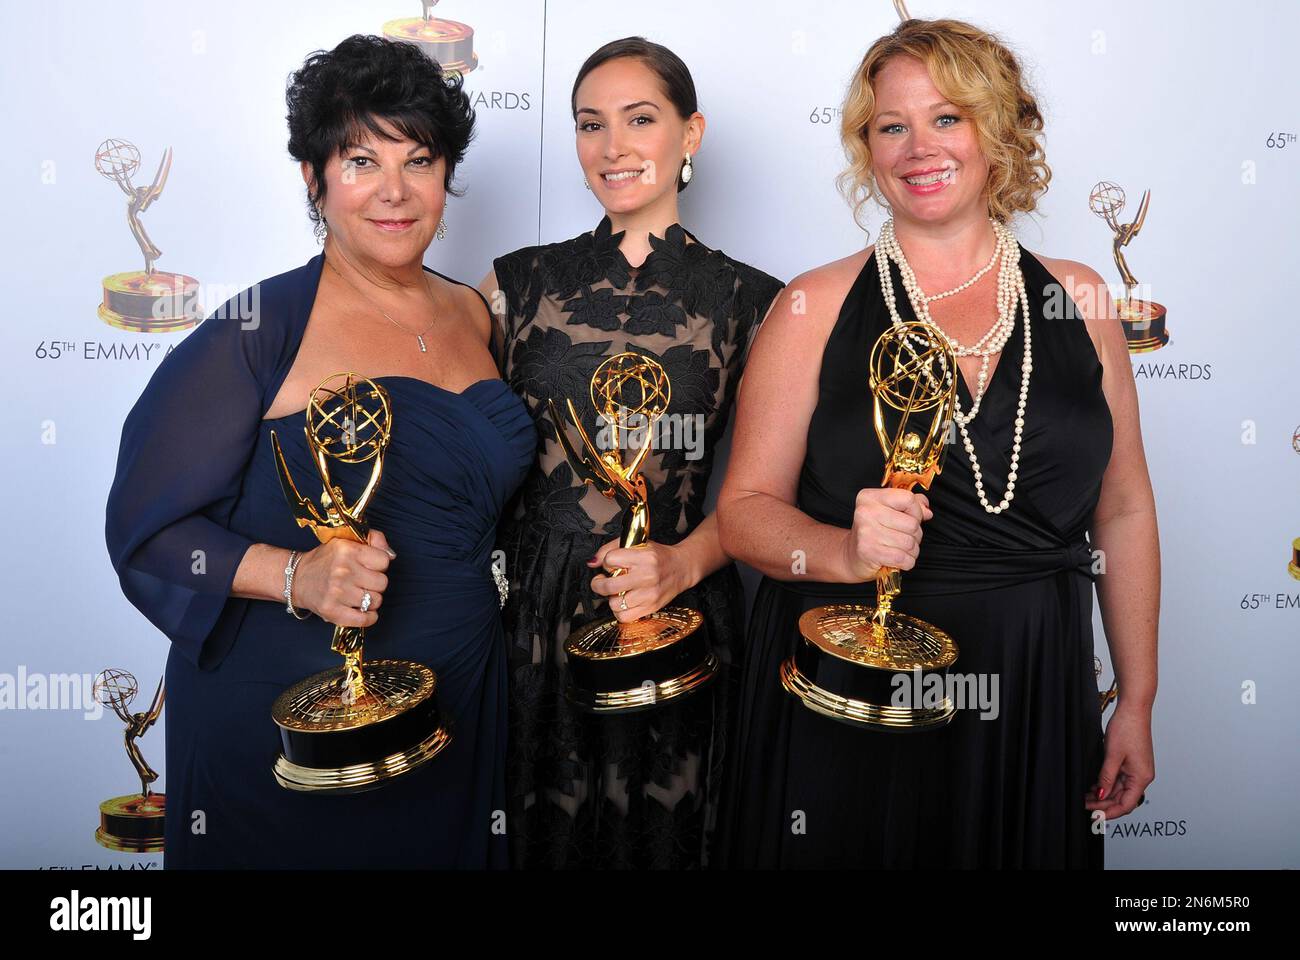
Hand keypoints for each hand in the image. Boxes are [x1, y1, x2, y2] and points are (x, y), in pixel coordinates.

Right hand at [292, 529, 394, 628]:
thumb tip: (391, 554)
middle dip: (375, 583)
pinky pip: (364, 619)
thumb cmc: (327, 560)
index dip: (379, 565)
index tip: (369, 566)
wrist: (297, 578)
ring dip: (370, 600)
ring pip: (375, 601)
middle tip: (363, 581)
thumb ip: (373, 539)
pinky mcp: (332, 611)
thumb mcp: (347, 541)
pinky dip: (368, 618)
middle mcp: (342, 570)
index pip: (384, 561)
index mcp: (347, 550)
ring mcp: (336, 592)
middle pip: (382, 583)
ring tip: (358, 594)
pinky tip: (362, 610)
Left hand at [588, 538, 692, 622]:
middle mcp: (647, 575)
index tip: (612, 563)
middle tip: (601, 581)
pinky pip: (624, 617)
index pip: (610, 560)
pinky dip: (619, 611)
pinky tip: (624, 601)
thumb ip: (611, 549)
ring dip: (611, 598)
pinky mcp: (651, 607)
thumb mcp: (636, 543)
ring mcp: (649, 594)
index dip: (607, 562)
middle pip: (608, 586)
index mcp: (643, 556)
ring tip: (618, 591)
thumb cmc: (657, 555)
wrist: (682, 568)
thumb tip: (592, 563)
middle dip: (598, 584)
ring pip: (614, 603)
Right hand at [840, 488, 932, 580]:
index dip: (916, 511)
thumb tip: (927, 511)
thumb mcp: (889, 511)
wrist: (851, 556)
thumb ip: (911, 505)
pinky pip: (903, 558)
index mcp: (870, 497)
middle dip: (915, 535)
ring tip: (901, 549)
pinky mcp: (869, 552)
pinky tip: (898, 560)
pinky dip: (907, 562)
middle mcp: (866, 512)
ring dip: (912, 551)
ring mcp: (866, 532)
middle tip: (903, 538)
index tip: (910, 518)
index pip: (908, 498)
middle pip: (912, 523)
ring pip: (910, 543)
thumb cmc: (873, 533)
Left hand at [1084, 701, 1153, 819]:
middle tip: (1084, 805)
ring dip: (1103, 795)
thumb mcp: (1112, 755)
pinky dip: (1106, 784)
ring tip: (1085, 796)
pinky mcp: (1132, 763)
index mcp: (1141, 777)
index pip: (1126, 804)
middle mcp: (1142, 776)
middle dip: (1103, 804)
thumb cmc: (1127, 728)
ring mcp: (1137, 770)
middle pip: (1122, 799)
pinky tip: (1094, 786)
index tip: (1094, 816)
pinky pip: (1119, 780)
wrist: (1133, 710)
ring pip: (1120, 790)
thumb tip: (1100, 795)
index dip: (1110, 812)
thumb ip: (1106, 777)